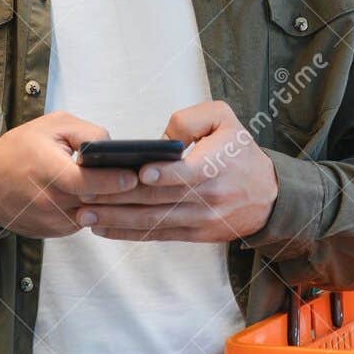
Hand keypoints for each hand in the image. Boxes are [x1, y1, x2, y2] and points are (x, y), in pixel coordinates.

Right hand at [0, 111, 138, 236]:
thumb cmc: (18, 150)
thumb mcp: (51, 125)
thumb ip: (86, 132)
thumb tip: (112, 147)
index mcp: (49, 171)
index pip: (90, 184)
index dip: (115, 180)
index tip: (134, 174)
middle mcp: (51, 201)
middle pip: (97, 203)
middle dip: (121, 193)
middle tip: (140, 180)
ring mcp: (53, 220)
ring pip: (94, 215)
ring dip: (109, 204)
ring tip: (123, 187)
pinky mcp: (55, 231)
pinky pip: (84, 222)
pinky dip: (94, 210)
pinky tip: (99, 196)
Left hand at [77, 101, 276, 241]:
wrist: (269, 196)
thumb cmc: (240, 153)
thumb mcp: (225, 119)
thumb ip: (192, 118)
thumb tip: (162, 139)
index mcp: (215, 166)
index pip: (187, 174)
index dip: (163, 175)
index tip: (138, 173)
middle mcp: (206, 197)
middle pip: (159, 200)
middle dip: (118, 198)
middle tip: (85, 193)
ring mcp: (199, 220)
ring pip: (153, 221)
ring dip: (116, 220)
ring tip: (84, 214)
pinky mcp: (193, 234)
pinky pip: (157, 235)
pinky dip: (128, 233)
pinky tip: (103, 229)